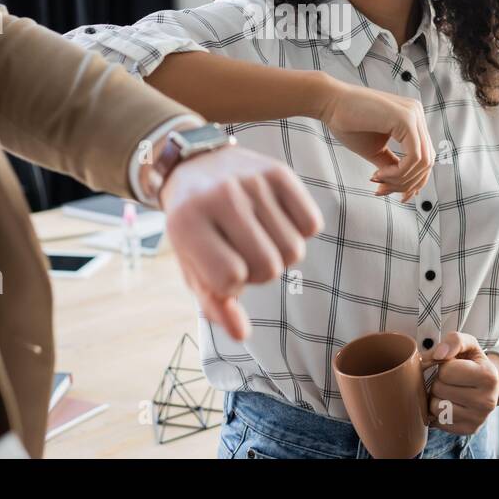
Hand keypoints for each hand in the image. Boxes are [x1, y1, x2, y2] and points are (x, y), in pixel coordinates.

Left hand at [160, 144, 322, 341]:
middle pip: (270, 267)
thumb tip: (242, 334)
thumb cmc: (194, 226)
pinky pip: (311, 224)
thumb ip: (215, 303)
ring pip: (294, 250)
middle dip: (260, 273)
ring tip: (258, 239)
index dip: (231, 284)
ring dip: (280, 255)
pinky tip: (277, 221)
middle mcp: (220, 196)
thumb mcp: (192, 263)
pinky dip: (300, 231)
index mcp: (188, 223)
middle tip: (243, 254)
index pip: (231, 279)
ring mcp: (252, 181)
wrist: (195, 164)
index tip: (220, 267)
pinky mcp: (279, 171)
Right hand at [315, 77, 434, 201]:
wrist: (330, 103)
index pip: (425, 157)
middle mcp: (417, 114)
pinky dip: (398, 173)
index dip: (411, 181)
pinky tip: (379, 174)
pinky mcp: (406, 119)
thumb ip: (393, 164)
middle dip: (405, 183)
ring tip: (377, 181)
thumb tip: (406, 186)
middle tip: (380, 190)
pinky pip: (414, 157)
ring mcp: (413, 115)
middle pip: (427, 162)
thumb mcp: (376, 150)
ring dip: (400, 180)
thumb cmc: (348, 124)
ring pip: (423, 163)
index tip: (388, 191)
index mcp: (412, 119)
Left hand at [420, 331, 498, 434]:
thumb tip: (437, 355)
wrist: (490, 384)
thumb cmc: (474, 362)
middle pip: (439, 389)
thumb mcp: (469, 344)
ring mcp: (478, 419)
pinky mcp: (468, 430)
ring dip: (437, 397)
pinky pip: (438, 422)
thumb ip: (453, 341)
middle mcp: (487, 401)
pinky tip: (450, 403)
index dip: (444, 365)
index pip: (447, 371)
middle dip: (439, 381)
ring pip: (436, 407)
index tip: (454, 365)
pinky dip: (439, 412)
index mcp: (488, 376)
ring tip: (449, 391)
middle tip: (451, 379)